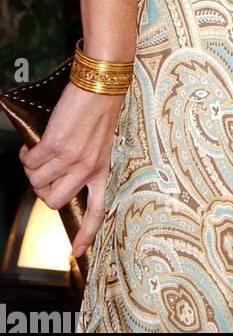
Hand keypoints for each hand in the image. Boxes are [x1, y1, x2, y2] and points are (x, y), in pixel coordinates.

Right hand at [19, 78, 125, 258]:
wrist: (102, 83)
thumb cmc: (103, 109)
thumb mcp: (102, 142)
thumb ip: (87, 162)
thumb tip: (62, 175)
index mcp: (103, 169)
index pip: (97, 210)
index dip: (86, 234)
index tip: (77, 251)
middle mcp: (87, 169)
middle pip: (54, 201)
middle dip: (43, 190)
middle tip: (44, 173)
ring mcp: (70, 159)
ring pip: (37, 182)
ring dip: (32, 170)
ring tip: (39, 153)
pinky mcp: (53, 145)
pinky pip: (29, 162)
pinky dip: (26, 155)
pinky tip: (33, 144)